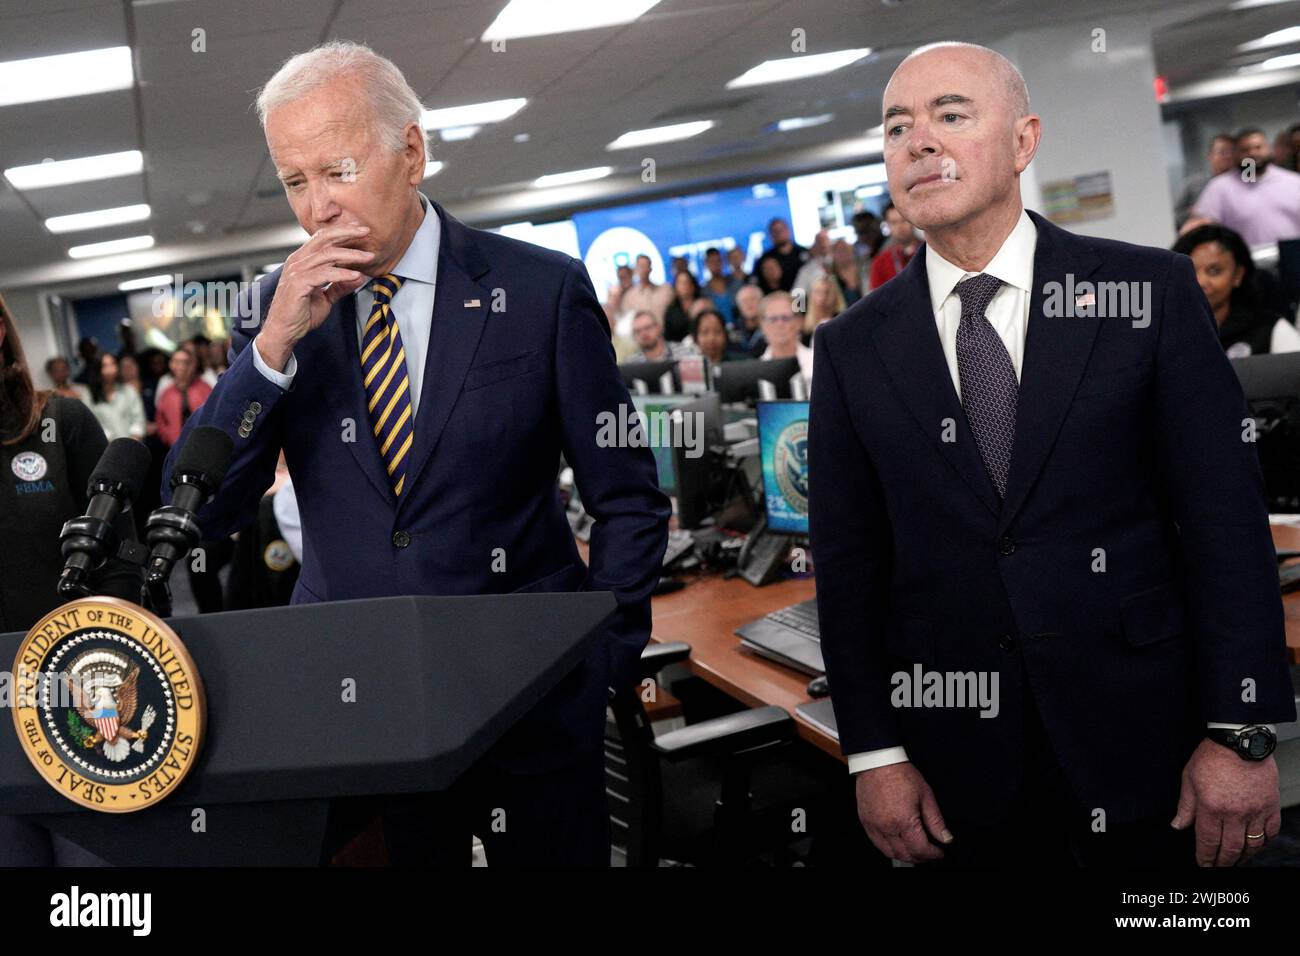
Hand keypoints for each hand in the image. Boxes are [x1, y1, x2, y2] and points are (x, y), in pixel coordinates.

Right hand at [257, 224, 374, 370]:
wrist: (284, 331)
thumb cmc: (300, 313)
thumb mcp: (326, 297)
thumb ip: (340, 286)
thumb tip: (358, 277)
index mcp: (302, 260)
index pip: (323, 238)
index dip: (342, 232)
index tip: (362, 231)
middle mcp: (298, 261)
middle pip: (324, 239)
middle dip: (347, 233)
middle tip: (366, 232)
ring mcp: (297, 271)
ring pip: (327, 255)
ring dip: (351, 255)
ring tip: (368, 258)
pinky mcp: (298, 284)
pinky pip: (324, 274)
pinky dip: (342, 273)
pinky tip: (356, 276)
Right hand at [855, 761, 952, 862]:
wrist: (877, 762)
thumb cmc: (900, 774)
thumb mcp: (925, 795)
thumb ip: (936, 820)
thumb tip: (945, 838)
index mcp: (903, 820)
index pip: (920, 849)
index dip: (933, 854)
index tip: (939, 852)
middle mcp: (887, 827)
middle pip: (905, 855)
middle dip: (920, 857)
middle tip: (929, 853)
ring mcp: (874, 826)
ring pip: (890, 853)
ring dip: (905, 856)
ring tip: (914, 850)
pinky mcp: (865, 822)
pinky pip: (877, 844)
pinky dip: (889, 848)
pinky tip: (898, 843)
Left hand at [1171, 739, 1279, 865]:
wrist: (1240, 740)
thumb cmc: (1213, 756)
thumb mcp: (1189, 778)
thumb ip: (1185, 805)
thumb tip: (1178, 825)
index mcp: (1211, 807)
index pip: (1207, 842)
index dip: (1204, 857)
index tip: (1202, 864)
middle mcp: (1234, 813)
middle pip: (1229, 849)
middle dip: (1222, 863)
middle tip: (1218, 867)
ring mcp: (1255, 811)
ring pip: (1251, 845)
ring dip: (1243, 857)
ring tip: (1236, 861)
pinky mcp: (1271, 806)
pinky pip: (1270, 833)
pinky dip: (1263, 843)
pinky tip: (1256, 845)